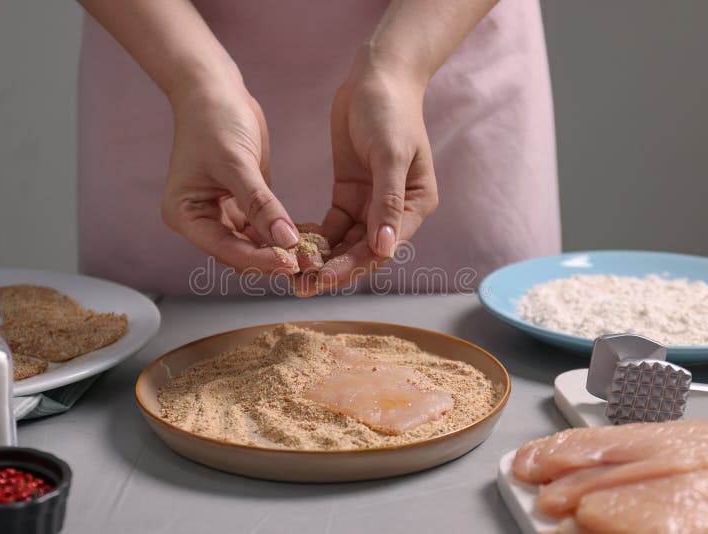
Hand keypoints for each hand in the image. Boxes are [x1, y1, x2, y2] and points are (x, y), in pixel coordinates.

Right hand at [161, 83, 299, 273]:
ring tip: (314, 254)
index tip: (290, 263)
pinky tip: (311, 237)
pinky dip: (285, 233)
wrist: (215, 89)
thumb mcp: (237, 163)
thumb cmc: (213, 119)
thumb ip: (261, 204)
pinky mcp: (243, 205)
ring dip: (282, 249)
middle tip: (309, 264)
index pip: (224, 248)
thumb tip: (286, 240)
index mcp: (185, 215)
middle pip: (240, 253)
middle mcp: (201, 220)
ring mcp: (223, 214)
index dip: (258, 259)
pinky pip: (265, 228)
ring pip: (255, 245)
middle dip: (273, 259)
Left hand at [294, 55, 438, 295]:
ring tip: (292, 274)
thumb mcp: (390, 155)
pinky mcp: (349, 192)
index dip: (353, 266)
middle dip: (333, 269)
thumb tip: (383, 249)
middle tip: (301, 287)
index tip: (323, 278)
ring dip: (322, 258)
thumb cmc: (391, 111)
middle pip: (362, 251)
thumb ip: (387, 202)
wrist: (377, 76)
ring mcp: (370, 202)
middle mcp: (394, 210)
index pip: (382, 248)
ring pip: (345, 241)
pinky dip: (316, 235)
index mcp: (415, 206)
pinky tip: (293, 245)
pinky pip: (332, 224)